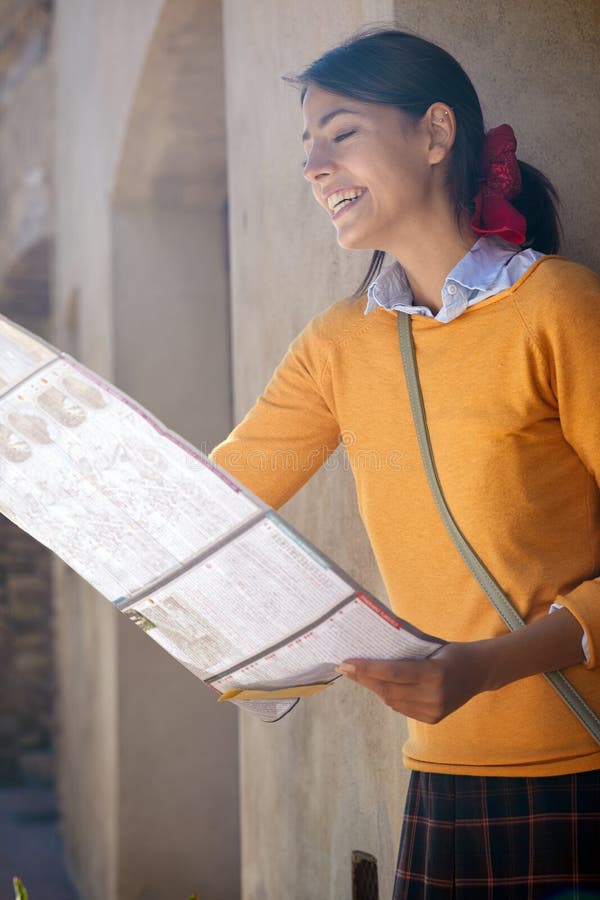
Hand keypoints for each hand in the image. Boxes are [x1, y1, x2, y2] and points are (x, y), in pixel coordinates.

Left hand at [336, 606, 585, 723]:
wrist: (481, 672)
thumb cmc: (453, 652)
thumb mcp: (431, 646)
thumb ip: (405, 653)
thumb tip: (371, 652)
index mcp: (435, 674)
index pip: (392, 672)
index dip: (367, 669)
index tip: (346, 663)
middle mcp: (434, 696)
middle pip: (388, 689)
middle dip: (364, 678)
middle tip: (345, 667)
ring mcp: (434, 711)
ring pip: (392, 701)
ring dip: (374, 687)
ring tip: (359, 674)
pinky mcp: (433, 719)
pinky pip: (401, 708)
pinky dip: (389, 696)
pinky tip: (381, 685)